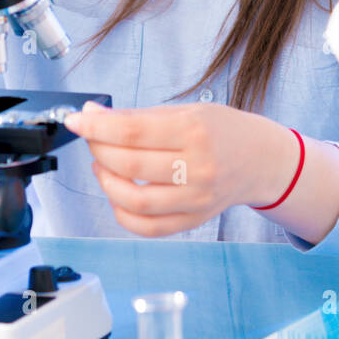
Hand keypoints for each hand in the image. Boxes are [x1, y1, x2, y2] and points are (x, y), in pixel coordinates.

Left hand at [63, 101, 298, 236]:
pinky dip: (123, 213)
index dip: (97, 127)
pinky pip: (148, 227)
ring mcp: (196, 199)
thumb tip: (92, 116)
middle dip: (98, 150)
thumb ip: (138, 116)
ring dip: (106, 182)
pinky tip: (118, 194)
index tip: (76, 121)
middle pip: (129, 164)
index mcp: (195, 131)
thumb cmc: (223, 130)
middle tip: (92, 139)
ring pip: (135, 201)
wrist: (262, 159)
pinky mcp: (194, 220)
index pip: (133, 130)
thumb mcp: (186, 111)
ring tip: (103, 166)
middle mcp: (198, 167)